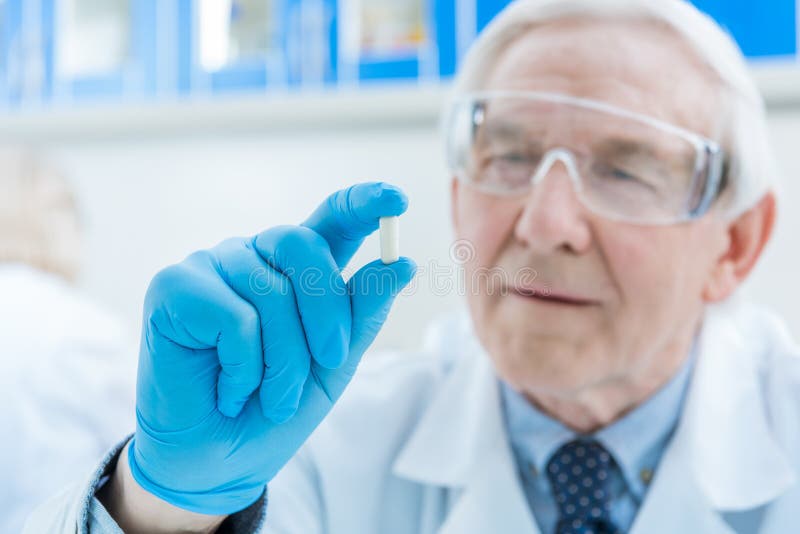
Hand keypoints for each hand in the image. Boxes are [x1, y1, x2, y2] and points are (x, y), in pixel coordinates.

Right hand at [128, 182, 415, 514]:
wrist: (218, 464)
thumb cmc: (274, 409)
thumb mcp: (333, 365)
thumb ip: (361, 313)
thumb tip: (400, 263)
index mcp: (294, 270)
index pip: (331, 219)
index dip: (363, 203)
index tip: (397, 200)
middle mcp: (252, 257)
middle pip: (303, 246)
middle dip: (328, 313)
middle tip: (330, 362)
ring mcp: (210, 267)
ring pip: (271, 293)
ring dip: (284, 362)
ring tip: (270, 399)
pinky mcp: (172, 288)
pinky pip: (233, 317)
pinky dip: (243, 367)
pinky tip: (229, 390)